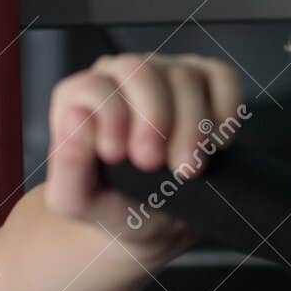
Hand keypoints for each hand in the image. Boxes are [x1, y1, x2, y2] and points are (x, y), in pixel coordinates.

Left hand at [43, 52, 242, 248]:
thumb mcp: (77, 200)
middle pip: (140, 70)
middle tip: (153, 163)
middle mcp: (119, 76)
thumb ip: (68, 164)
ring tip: (186, 168)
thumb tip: (75, 116)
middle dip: (152, 120)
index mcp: (79, 97)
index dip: (110, 119)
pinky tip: (214, 145)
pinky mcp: (203, 81)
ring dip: (191, 127)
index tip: (118, 157)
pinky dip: (223, 111)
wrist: (152, 220)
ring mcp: (164, 73)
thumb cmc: (110, 204)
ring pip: (183, 77)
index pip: (94, 86)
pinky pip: (220, 77)